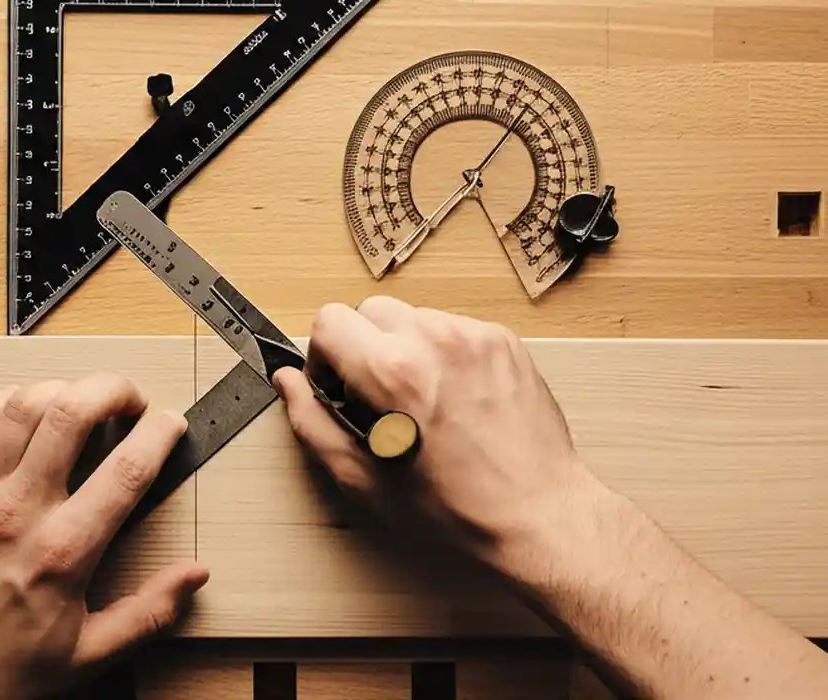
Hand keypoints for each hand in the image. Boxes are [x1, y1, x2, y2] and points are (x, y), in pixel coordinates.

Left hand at [0, 375, 207, 699]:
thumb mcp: (87, 655)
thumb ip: (149, 612)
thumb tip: (193, 576)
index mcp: (64, 552)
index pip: (128, 468)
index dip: (159, 433)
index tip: (169, 424)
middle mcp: (19, 512)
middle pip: (73, 412)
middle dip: (113, 389)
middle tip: (129, 398)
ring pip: (23, 405)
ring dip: (63, 389)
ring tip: (82, 399)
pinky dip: (6, 401)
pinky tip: (24, 409)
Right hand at [273, 297, 601, 566]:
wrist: (538, 516)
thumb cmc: (454, 509)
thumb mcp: (363, 478)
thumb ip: (313, 423)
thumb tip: (288, 382)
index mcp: (393, 371)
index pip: (328, 322)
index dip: (323, 358)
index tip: (337, 390)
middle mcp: (434, 339)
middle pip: (367, 311)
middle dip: (361, 348)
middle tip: (376, 398)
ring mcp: (475, 336)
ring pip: (412, 318)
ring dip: (402, 349)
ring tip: (421, 401)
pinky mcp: (504, 341)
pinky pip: (452, 328)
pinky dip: (442, 354)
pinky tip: (454, 399)